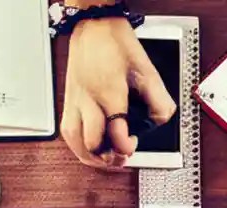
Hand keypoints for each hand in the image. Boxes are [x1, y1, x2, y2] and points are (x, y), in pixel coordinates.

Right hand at [60, 15, 175, 169]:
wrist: (93, 29)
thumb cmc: (116, 45)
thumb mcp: (147, 69)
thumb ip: (158, 98)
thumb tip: (160, 120)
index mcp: (109, 91)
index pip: (115, 131)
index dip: (125, 146)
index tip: (133, 145)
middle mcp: (87, 100)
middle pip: (91, 143)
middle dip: (108, 157)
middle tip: (122, 157)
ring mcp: (74, 102)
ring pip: (75, 142)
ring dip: (90, 157)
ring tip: (105, 159)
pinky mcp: (67, 103)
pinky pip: (67, 133)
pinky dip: (78, 146)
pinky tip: (89, 149)